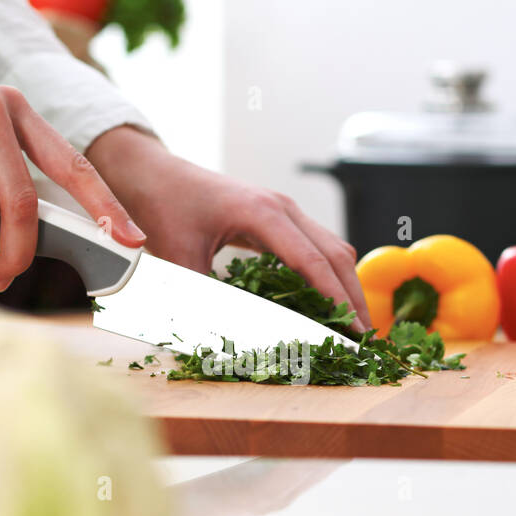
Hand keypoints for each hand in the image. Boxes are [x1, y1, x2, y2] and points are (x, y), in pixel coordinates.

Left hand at [87, 127, 371, 330]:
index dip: (337, 300)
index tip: (353, 332)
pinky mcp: (276, 218)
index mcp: (262, 213)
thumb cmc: (161, 208)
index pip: (314, 262)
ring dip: (344, 286)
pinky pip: (314, 247)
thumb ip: (201, 299)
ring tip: (352, 326)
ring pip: (331, 249)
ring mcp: (282, 210)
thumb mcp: (177, 259)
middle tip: (365, 338)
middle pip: (336, 254)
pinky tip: (325, 304)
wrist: (150, 173)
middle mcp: (281, 208)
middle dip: (354, 297)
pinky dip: (327, 276)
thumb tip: (222, 342)